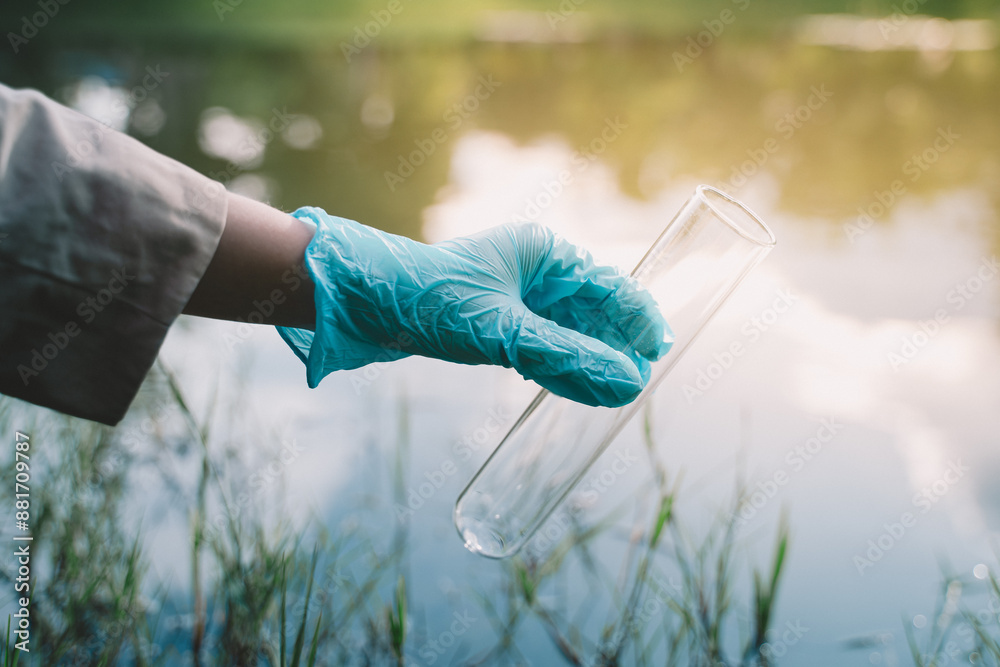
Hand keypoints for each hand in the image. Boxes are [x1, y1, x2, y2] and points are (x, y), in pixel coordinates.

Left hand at [277, 208, 672, 406]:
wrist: (364, 302)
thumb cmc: (430, 299)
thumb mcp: (501, 332)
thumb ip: (564, 357)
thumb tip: (626, 382)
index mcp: (544, 253)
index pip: (610, 285)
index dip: (638, 319)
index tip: (657, 351)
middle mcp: (537, 270)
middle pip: (596, 309)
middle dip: (617, 344)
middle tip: (639, 380)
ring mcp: (520, 296)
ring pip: (573, 329)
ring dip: (592, 358)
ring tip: (617, 390)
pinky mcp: (502, 320)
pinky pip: (547, 343)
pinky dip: (563, 364)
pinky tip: (579, 387)